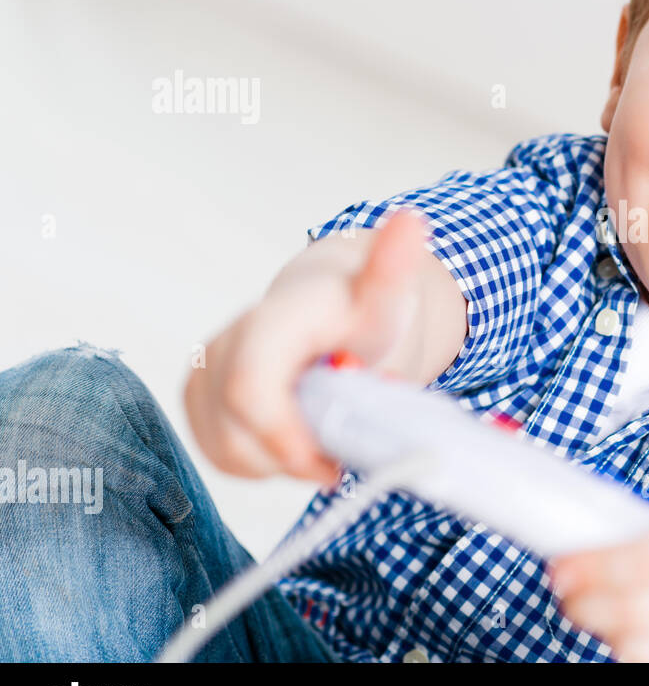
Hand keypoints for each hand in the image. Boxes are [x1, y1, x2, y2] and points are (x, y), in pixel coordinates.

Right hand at [184, 209, 429, 485]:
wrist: (339, 308)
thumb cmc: (365, 310)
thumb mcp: (390, 296)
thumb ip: (394, 268)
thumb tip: (411, 221)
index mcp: (281, 316)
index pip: (251, 387)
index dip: (282, 437)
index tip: (328, 464)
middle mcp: (232, 337)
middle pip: (234, 430)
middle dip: (290, 457)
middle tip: (336, 453)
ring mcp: (210, 365)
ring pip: (222, 447)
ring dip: (276, 462)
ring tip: (320, 441)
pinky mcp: (199, 392)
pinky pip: (215, 450)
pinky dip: (258, 461)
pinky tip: (293, 442)